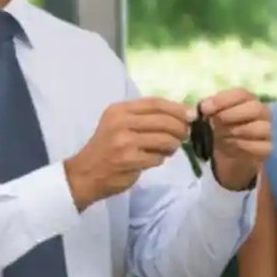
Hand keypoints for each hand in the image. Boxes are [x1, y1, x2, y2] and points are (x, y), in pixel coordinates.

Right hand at [65, 97, 190, 211]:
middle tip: (185, 135)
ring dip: (173, 145)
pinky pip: (157, 158)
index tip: (191, 115)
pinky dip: (161, 159)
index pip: (155, 103)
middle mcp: (121, 122)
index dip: (177, 108)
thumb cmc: (106, 147)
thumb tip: (180, 114)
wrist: (85, 174)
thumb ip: (144, 117)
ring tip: (170, 149)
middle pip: (163, 120)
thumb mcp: (118, 124)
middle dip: (180, 128)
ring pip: (164, 139)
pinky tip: (154, 159)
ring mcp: (125, 142)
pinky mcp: (129, 160)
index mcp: (120, 110)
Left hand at [199, 88, 272, 190]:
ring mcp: (267, 130)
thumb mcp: (206, 118)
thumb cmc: (218, 129)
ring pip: (261, 127)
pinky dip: (244, 146)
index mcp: (246, 99)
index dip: (222, 100)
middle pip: (255, 108)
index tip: (204, 108)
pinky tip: (230, 147)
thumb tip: (195, 111)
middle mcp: (261, 111)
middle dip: (232, 115)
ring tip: (221, 137)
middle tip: (214, 122)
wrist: (225, 153)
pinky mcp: (267, 148)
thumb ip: (202, 111)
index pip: (241, 94)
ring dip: (237, 132)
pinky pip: (262, 146)